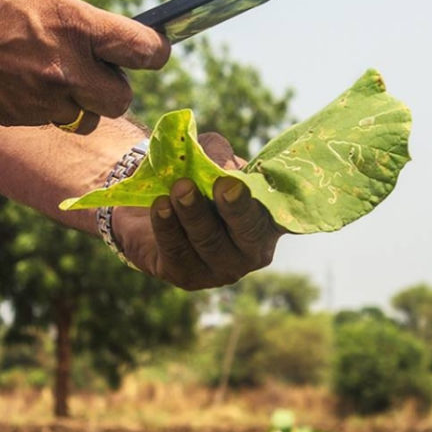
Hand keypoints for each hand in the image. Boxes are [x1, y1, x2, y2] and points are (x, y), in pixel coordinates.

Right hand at [0, 0, 169, 127]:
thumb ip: (77, 16)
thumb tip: (104, 35)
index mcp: (76, 26)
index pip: (145, 51)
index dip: (154, 52)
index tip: (151, 51)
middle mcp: (65, 69)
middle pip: (121, 98)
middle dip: (113, 87)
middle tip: (97, 72)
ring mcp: (41, 99)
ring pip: (85, 117)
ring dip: (77, 101)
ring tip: (50, 76)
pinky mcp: (18, 119)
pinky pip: (49, 120)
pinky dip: (43, 107)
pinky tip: (19, 82)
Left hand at [111, 133, 282, 289]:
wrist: (149, 204)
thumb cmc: (194, 176)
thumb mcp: (210, 156)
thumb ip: (219, 154)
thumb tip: (220, 165)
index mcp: (269, 221)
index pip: (282, 215)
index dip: (271, 200)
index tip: (257, 182)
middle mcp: (252, 251)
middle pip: (250, 233)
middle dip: (237, 209)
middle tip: (223, 185)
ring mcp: (222, 269)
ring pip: (210, 242)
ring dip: (195, 213)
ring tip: (181, 187)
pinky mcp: (187, 277)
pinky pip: (178, 252)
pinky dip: (168, 227)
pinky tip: (161, 206)